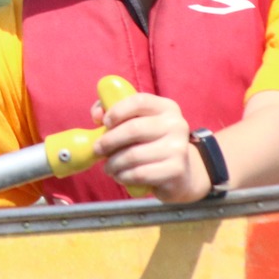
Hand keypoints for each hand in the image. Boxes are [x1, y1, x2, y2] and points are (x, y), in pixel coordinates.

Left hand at [94, 91, 213, 204]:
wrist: (182, 174)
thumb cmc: (151, 144)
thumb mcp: (138, 123)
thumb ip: (114, 112)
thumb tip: (97, 114)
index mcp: (167, 108)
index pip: (139, 101)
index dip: (117, 111)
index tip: (104, 123)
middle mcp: (176, 125)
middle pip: (133, 129)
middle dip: (108, 141)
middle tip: (97, 150)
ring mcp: (178, 148)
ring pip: (133, 155)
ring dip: (113, 163)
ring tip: (108, 167)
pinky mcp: (176, 170)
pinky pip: (140, 174)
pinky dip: (124, 176)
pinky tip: (120, 176)